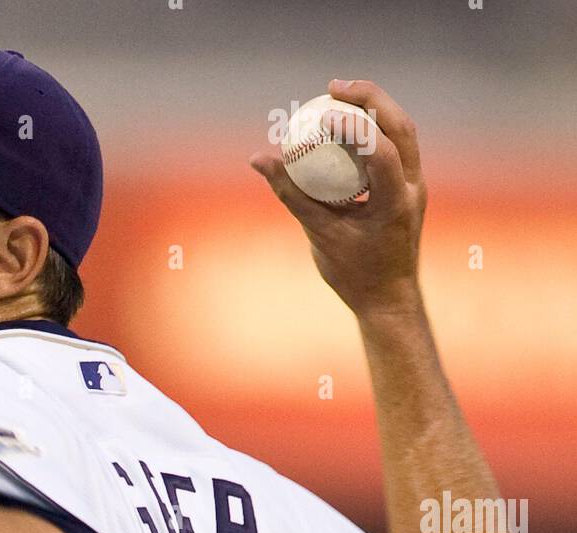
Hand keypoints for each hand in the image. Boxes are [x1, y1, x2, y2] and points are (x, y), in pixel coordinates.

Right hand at [250, 79, 427, 318]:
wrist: (388, 300)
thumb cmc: (353, 275)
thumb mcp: (318, 235)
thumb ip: (291, 193)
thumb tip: (260, 159)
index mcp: (396, 203)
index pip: (382, 151)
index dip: (354, 125)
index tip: (323, 113)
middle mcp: (413, 187)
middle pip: (401, 125)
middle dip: (369, 98)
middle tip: (333, 88)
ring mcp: (415, 184)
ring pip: (403, 130)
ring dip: (374, 107)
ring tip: (338, 97)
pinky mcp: (408, 185)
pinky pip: (395, 144)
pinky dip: (373, 128)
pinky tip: (347, 125)